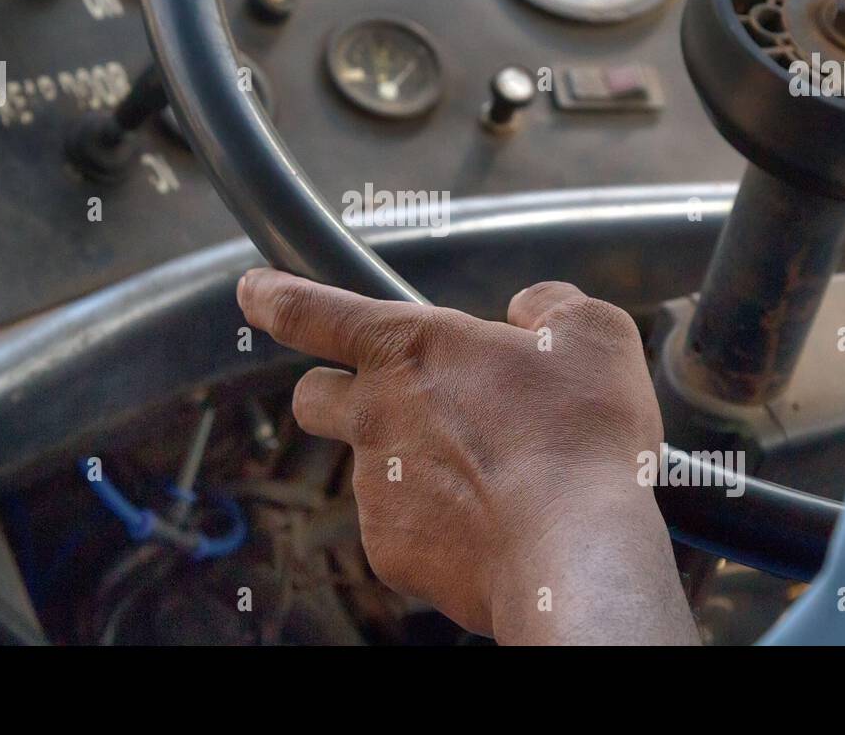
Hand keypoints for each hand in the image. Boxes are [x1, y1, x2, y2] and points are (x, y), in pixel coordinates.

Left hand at [237, 269, 697, 643]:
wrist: (577, 553)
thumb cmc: (583, 437)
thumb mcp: (590, 333)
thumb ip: (548, 305)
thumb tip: (528, 312)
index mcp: (410, 349)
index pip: (311, 311)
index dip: (274, 296)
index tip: (254, 291)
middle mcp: (374, 416)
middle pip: (312, 397)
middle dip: (335, 392)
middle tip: (393, 400)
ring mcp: (377, 489)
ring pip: (370, 468)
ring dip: (411, 465)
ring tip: (491, 478)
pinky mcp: (391, 552)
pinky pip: (400, 529)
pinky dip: (434, 525)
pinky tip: (489, 524)